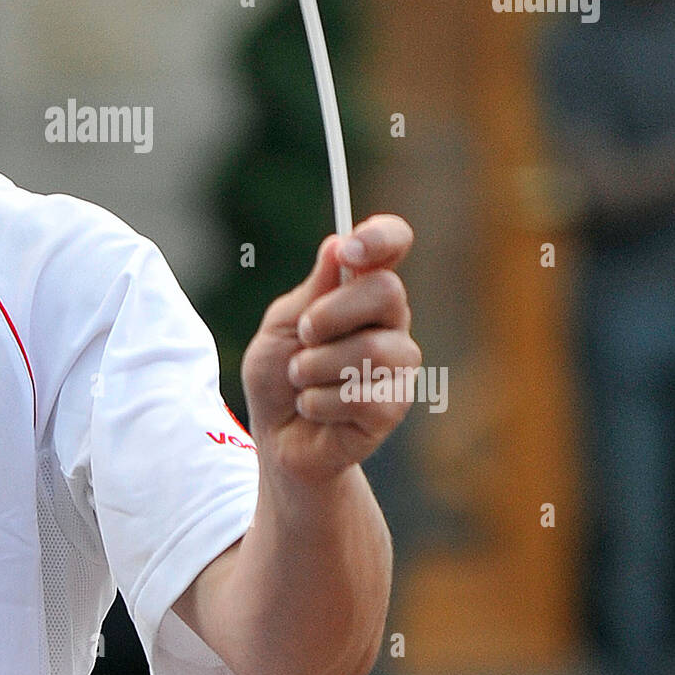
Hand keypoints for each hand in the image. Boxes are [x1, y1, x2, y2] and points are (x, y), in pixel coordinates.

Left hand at [240, 213, 420, 487]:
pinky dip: (319, 402)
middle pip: (387, 291)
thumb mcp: (281, 325)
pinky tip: (314, 408)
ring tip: (301, 380)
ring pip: (371, 349)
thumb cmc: (279, 374)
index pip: (392, 243)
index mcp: (361, 289)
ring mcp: (398, 365)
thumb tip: (337, 246)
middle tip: (303, 336)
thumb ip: (312, 291)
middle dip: (330, 314)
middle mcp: (389, 321)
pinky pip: (362, 396)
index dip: (381, 237)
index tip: (350, 250)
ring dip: (315, 367)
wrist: (277, 437)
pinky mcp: (394, 407)